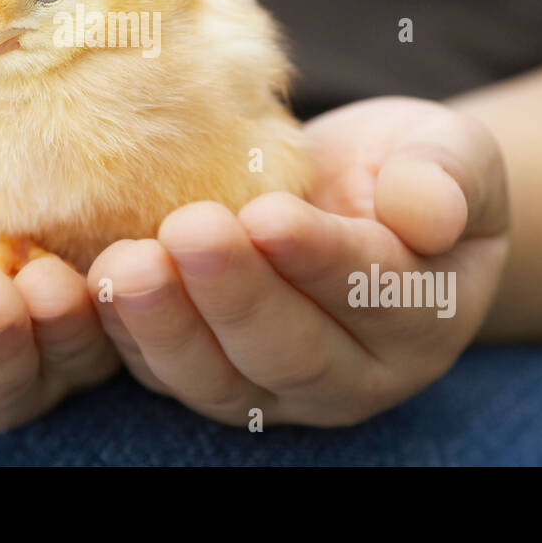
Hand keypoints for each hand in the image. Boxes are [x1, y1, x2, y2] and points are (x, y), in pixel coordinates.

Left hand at [87, 96, 509, 426]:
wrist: (354, 197)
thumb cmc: (405, 169)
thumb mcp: (450, 155)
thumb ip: (449, 177)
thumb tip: (431, 210)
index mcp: (422, 319)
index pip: (373, 295)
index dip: (320, 259)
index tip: (271, 215)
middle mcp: (351, 374)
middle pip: (289, 351)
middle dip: (233, 295)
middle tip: (187, 231)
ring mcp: (274, 387)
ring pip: (217, 380)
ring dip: (166, 328)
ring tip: (127, 267)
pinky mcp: (208, 374)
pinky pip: (163, 371)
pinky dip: (124, 334)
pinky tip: (92, 281)